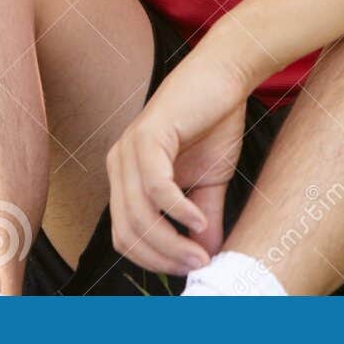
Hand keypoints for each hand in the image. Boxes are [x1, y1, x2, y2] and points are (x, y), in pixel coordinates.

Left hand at [106, 55, 250, 273]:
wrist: (225, 75)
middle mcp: (118, 164)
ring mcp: (129, 150)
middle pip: (128, 232)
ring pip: (139, 215)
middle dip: (163, 258)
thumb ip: (203, 220)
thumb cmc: (214, 121)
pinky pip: (156, 187)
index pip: (125, 235)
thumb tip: (207, 258)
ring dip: (171, 241)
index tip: (190, 268)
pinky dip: (177, 211)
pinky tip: (198, 220)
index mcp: (125, 176)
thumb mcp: (208, 182)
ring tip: (201, 252)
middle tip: (198, 266)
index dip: (155, 259)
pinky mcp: (148, 137)